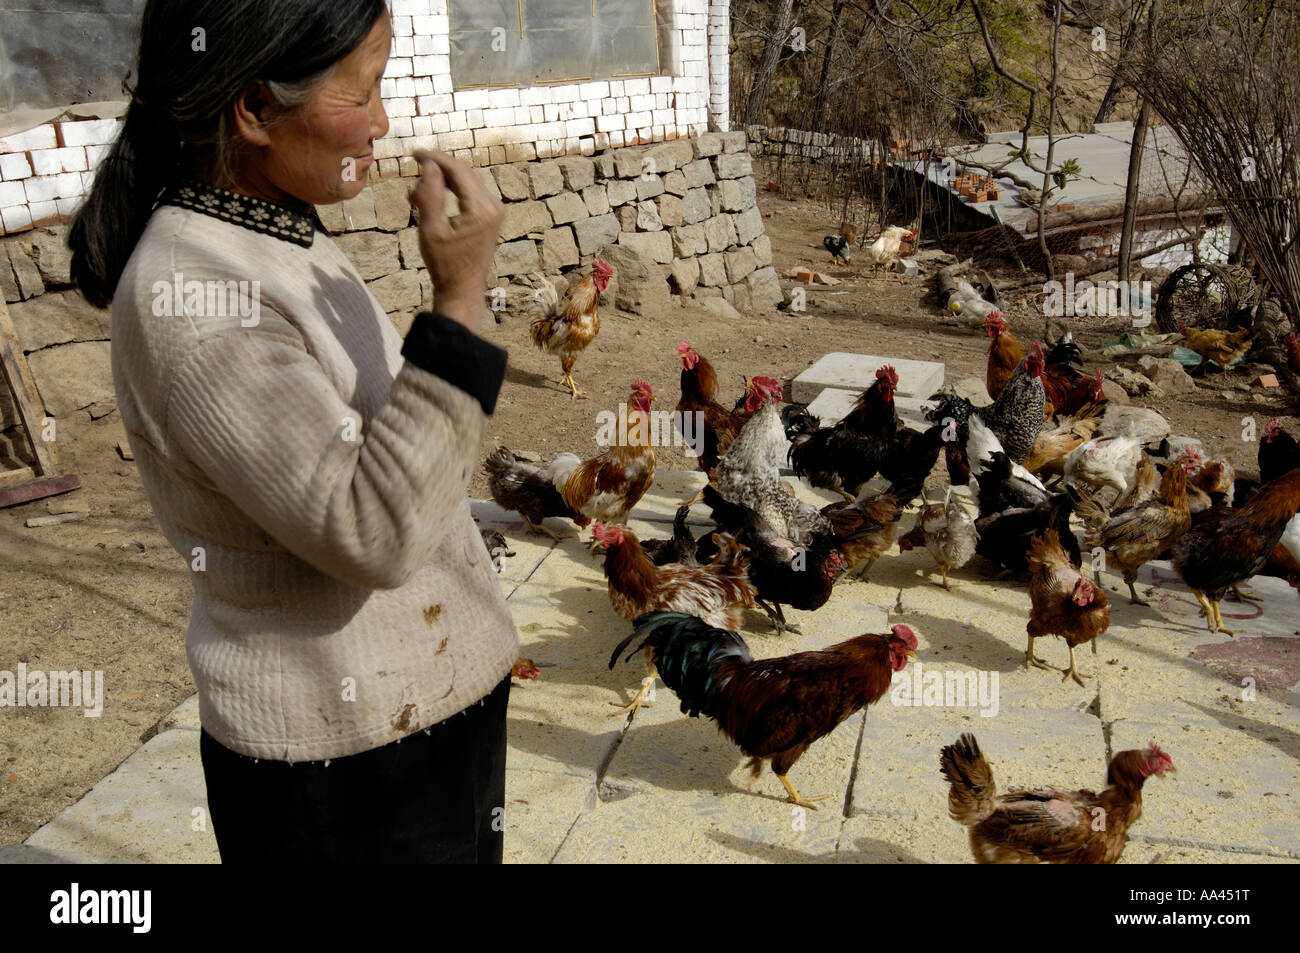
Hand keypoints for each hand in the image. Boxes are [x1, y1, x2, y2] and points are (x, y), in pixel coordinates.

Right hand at [408, 150, 504, 331]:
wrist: (462, 290)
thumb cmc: (444, 264)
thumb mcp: (431, 229)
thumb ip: (429, 195)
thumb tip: (429, 165)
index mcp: (482, 209)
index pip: (459, 171)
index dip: (436, 159)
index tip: (414, 153)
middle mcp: (494, 206)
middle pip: (464, 173)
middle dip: (437, 170)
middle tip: (413, 175)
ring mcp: (495, 211)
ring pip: (466, 182)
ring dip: (441, 182)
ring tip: (416, 197)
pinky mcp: (491, 216)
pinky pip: (470, 193)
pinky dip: (450, 191)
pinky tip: (430, 201)